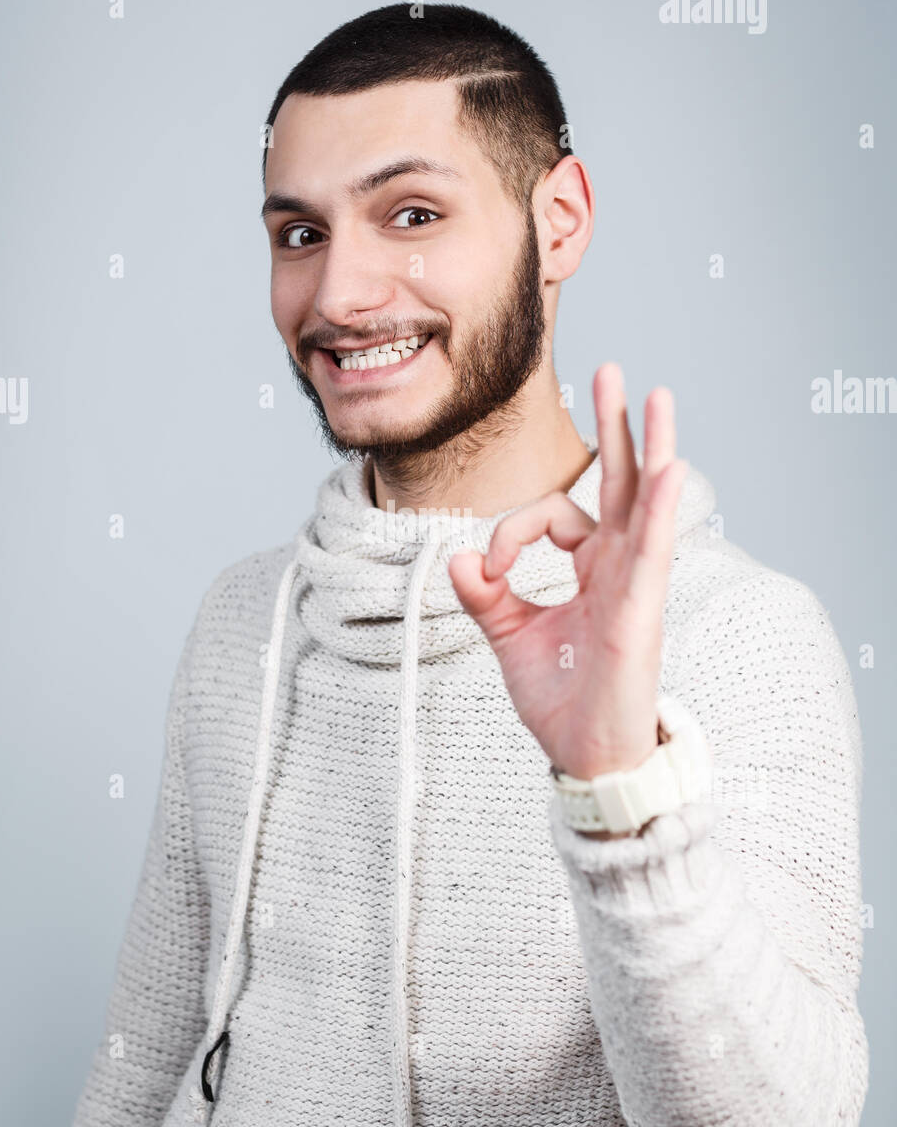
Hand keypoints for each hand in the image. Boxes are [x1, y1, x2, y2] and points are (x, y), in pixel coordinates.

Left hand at [448, 363, 686, 790]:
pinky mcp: (640, 611)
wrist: (584, 755)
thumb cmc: (560, 698)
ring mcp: (634, 585)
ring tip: (657, 394)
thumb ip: (485, 595)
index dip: (509, 532)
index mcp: (591, 569)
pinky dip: (658, 508)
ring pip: (645, 503)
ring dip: (651, 446)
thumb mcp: (509, 636)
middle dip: (616, 427)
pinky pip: (651, 550)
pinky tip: (668, 466)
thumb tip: (459, 559)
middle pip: (620, 483)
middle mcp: (618, 568)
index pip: (551, 517)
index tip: (484, 570)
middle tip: (615, 371)